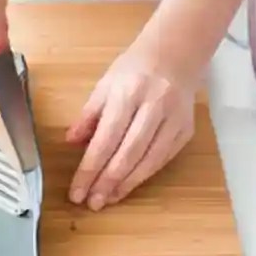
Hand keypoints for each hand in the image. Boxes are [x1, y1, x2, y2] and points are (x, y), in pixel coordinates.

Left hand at [65, 46, 198, 209]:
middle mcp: (154, 106)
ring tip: (107, 199)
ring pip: (149, 161)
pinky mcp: (185, 130)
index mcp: (128, 93)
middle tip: (92, 203)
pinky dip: (144, 176)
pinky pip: (163, 159)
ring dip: (126, 185)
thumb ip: (89, 115)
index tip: (77, 191)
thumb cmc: (135, 69)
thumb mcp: (105, 85)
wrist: (177, 53)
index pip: (105, 139)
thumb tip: (71, 142)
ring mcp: (174, 119)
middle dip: (107, 182)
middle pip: (127, 154)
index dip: (90, 169)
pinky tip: (127, 186)